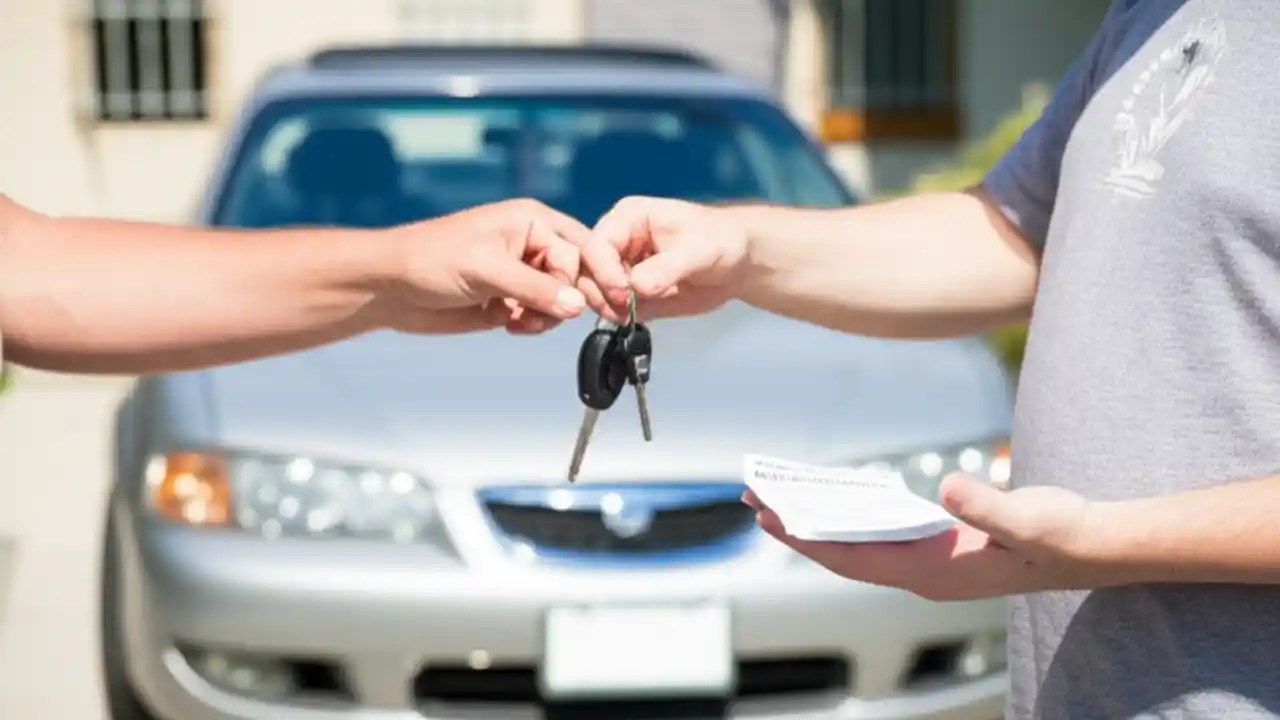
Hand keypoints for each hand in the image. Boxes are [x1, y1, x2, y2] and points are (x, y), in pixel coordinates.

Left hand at [382, 199, 588, 333]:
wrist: (391, 288)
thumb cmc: (431, 260)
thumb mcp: (488, 269)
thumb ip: (536, 288)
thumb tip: (576, 305)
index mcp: (532, 221)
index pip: (580, 250)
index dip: (592, 277)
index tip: (605, 303)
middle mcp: (532, 244)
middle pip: (577, 275)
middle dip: (569, 299)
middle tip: (556, 317)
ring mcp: (522, 273)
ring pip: (561, 300)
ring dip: (546, 316)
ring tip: (518, 320)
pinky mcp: (510, 299)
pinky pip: (540, 315)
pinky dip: (531, 324)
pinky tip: (508, 323)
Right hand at [577, 196, 749, 322]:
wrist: (738, 264)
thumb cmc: (721, 240)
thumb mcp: (698, 249)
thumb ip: (667, 267)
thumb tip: (637, 287)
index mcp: (628, 218)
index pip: (596, 244)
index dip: (603, 271)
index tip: (623, 293)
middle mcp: (618, 242)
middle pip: (585, 270)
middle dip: (600, 292)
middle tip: (626, 309)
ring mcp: (621, 269)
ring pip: (593, 292)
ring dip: (608, 307)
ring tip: (633, 314)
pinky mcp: (630, 294)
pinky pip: (612, 309)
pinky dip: (620, 317)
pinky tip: (637, 317)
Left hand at [745, 474, 1102, 600]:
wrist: (1094, 547)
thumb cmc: (1062, 534)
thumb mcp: (1030, 518)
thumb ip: (990, 506)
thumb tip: (951, 489)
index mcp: (934, 571)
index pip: (854, 559)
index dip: (809, 539)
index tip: (771, 518)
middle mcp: (924, 575)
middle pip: (844, 555)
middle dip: (798, 529)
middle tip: (755, 500)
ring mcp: (930, 566)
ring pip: (858, 549)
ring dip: (819, 525)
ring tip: (781, 499)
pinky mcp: (939, 552)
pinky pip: (879, 540)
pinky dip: (849, 522)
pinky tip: (835, 502)